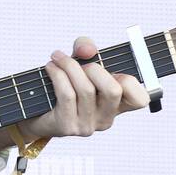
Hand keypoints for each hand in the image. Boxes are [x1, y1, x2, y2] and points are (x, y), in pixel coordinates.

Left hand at [17, 36, 149, 139]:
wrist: (35, 112)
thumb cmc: (63, 84)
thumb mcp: (79, 62)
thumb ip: (86, 48)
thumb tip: (87, 49)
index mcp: (117, 106)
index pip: (140, 99)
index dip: (131, 81)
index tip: (113, 69)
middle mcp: (106, 119)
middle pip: (113, 90)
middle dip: (94, 68)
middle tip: (79, 62)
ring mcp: (88, 126)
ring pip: (86, 89)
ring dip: (69, 66)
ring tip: (57, 58)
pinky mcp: (68, 126)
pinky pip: (67, 94)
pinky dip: (58, 75)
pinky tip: (50, 67)